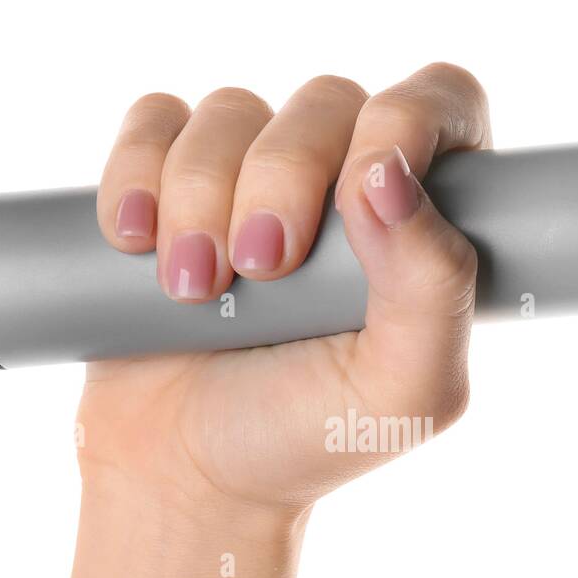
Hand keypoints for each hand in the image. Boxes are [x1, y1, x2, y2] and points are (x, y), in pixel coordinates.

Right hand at [81, 64, 488, 515]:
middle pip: (327, 102)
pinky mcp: (172, 182)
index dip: (406, 118)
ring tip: (192, 292)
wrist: (187, 474)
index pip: (442, 104)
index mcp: (423, 223)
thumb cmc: (306, 438)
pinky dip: (136, 173)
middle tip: (260, 271)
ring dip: (200, 196)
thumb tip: (389, 174)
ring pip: (232, 112)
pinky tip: (136, 242)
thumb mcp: (404, 393)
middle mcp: (344, 185)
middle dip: (282, 182)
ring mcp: (254, 179)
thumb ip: (434, 288)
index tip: (356, 195)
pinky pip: (155, 122)